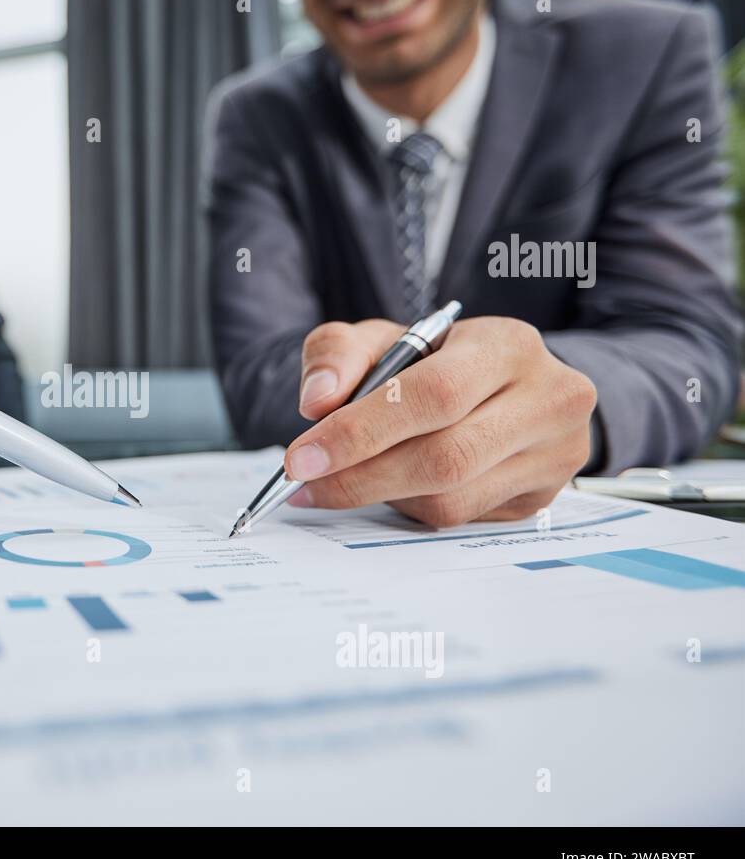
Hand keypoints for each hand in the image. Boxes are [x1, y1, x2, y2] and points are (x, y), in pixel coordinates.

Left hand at [286, 316, 596, 525]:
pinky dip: (412, 508)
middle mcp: (549, 399)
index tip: (303, 457)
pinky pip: (462, 519)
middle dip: (361, 476)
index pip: (434, 395)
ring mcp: (555, 454)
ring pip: (452, 499)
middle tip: (306, 484)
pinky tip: (390, 488)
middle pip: (445, 457)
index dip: (361, 431)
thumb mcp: (384, 339)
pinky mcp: (543, 496)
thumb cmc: (435, 362)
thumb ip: (338, 354)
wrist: (499, 387)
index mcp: (508, 346)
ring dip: (384, 496)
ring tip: (345, 481)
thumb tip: (316, 402)